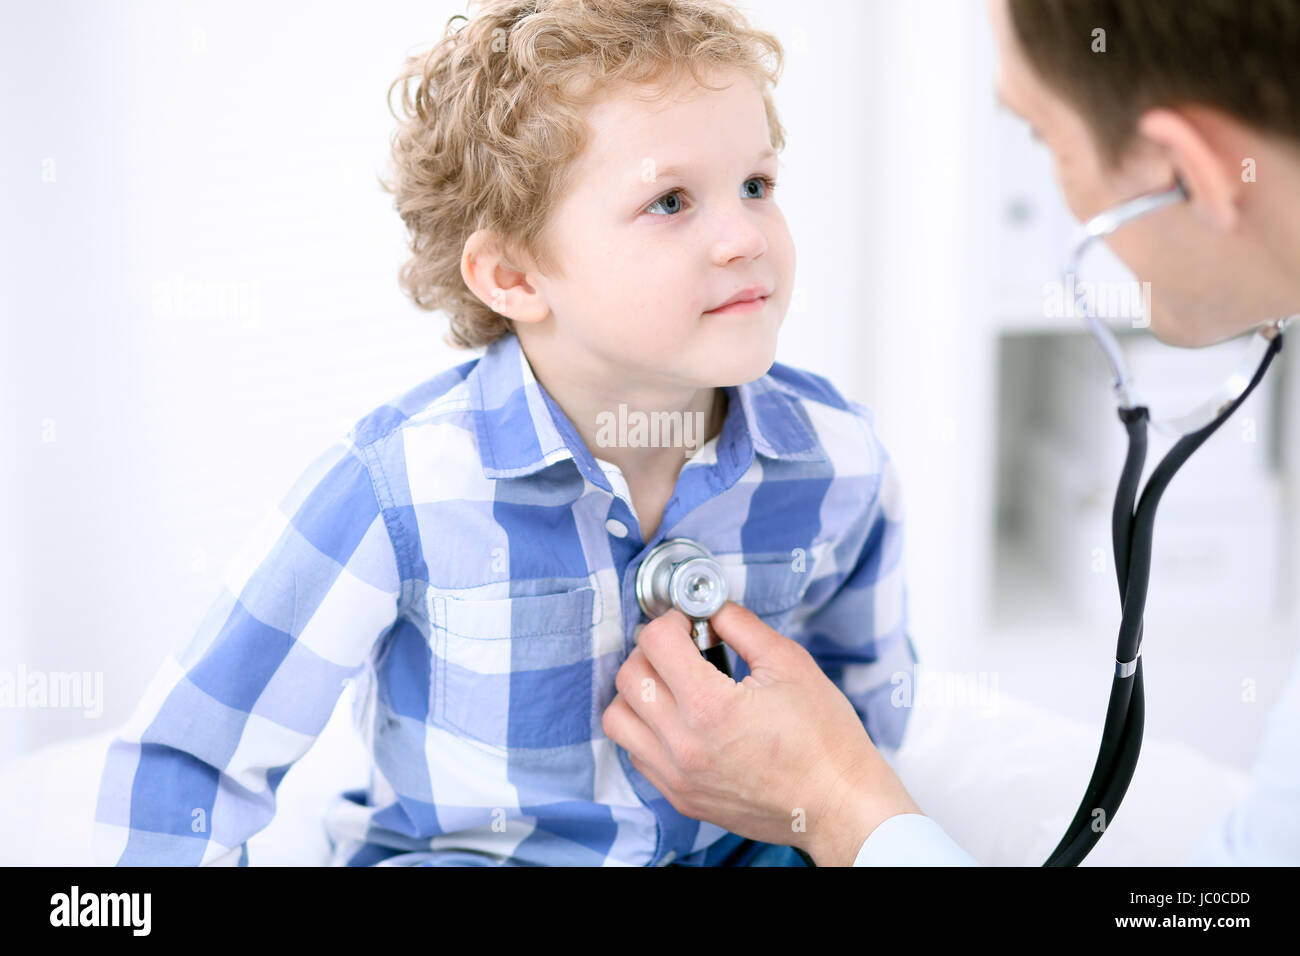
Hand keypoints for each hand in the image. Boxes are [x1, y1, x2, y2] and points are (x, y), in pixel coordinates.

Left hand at [600, 600, 922, 865]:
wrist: (839, 804)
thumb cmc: (824, 737)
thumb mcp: (790, 663)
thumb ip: (741, 626)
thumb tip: (711, 608)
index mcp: (709, 706)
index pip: (654, 642)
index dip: (672, 621)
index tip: (690, 624)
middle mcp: (683, 745)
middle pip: (628, 676)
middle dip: (651, 651)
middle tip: (682, 648)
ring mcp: (677, 776)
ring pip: (618, 719)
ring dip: (638, 692)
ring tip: (673, 685)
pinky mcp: (679, 797)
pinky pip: (637, 753)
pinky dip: (646, 728)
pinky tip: (679, 719)